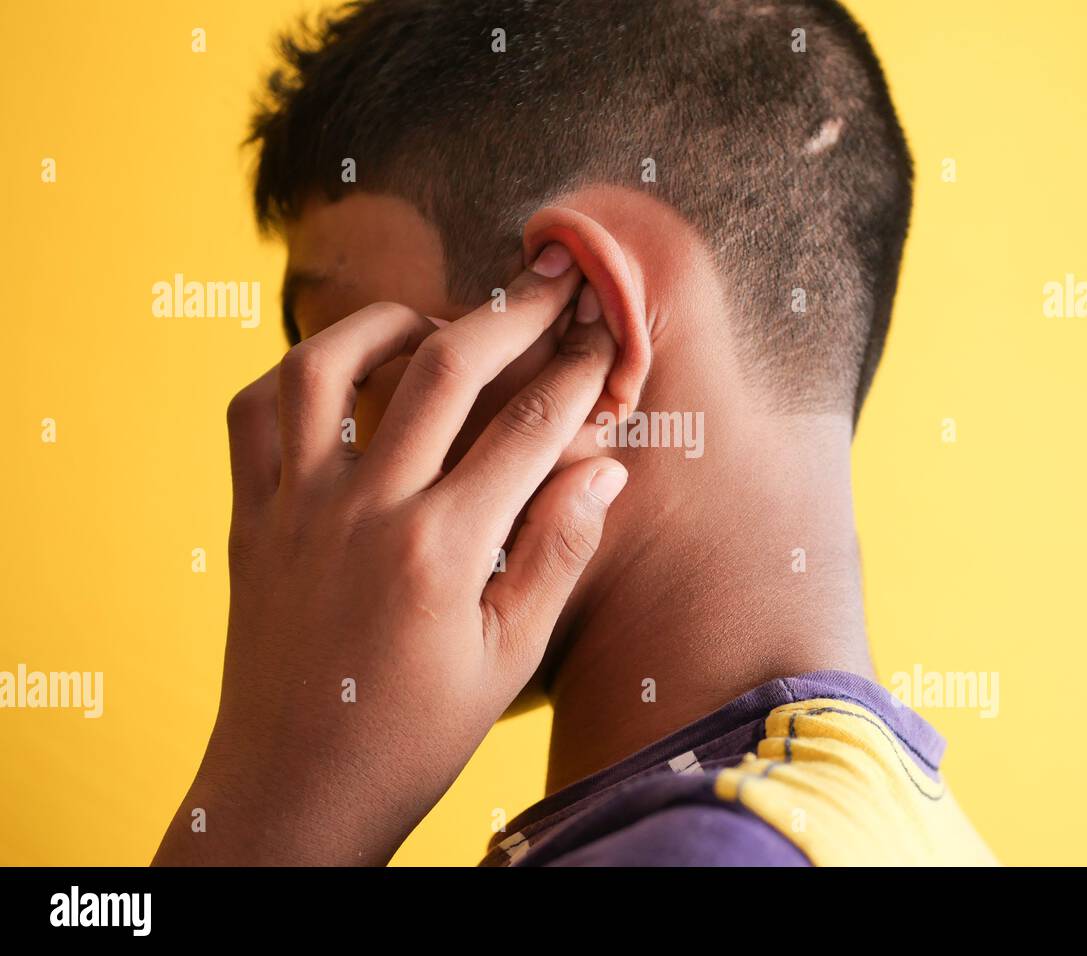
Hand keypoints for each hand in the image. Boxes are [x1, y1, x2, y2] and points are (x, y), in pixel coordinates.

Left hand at [154, 244, 624, 864]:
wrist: (295, 787)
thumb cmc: (412, 733)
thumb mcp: (509, 659)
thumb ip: (558, 553)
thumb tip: (605, 470)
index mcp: (441, 549)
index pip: (529, 428)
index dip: (579, 373)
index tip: (608, 341)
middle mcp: (365, 509)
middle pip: (446, 367)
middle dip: (513, 314)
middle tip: (552, 284)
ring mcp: (297, 505)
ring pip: (329, 363)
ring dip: (392, 322)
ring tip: (437, 323)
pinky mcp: (252, 517)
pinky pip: (254, 412)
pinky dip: (296, 371)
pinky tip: (340, 375)